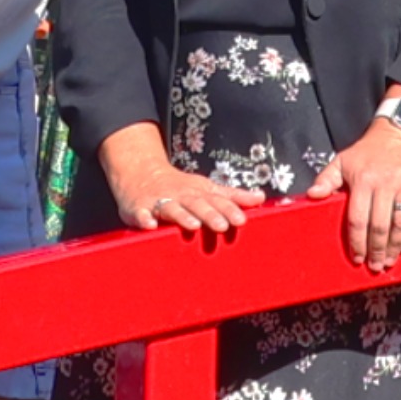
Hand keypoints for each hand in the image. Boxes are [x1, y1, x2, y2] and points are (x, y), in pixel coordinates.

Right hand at [108, 148, 251, 243]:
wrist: (141, 173)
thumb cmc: (181, 186)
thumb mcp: (207, 188)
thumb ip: (233, 196)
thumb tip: (260, 198)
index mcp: (199, 192)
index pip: (217, 201)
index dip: (229, 209)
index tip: (242, 220)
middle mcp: (181, 195)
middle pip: (197, 204)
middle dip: (209, 214)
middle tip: (222, 226)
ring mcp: (160, 201)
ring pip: (172, 208)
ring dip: (182, 216)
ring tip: (193, 226)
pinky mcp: (140, 208)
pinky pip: (141, 213)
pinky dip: (145, 218)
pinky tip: (150, 225)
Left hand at [325, 116, 400, 271]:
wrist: (400, 133)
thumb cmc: (368, 152)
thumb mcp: (342, 161)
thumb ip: (326, 179)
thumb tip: (312, 195)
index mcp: (363, 179)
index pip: (358, 218)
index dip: (357, 242)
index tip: (357, 257)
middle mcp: (386, 182)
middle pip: (380, 226)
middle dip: (376, 250)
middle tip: (374, 265)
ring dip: (394, 247)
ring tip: (389, 260)